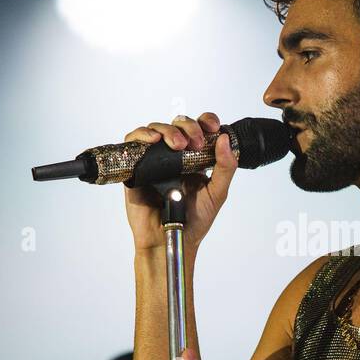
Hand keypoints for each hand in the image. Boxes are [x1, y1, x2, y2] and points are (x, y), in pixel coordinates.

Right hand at [122, 112, 238, 253]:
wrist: (169, 239)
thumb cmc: (193, 220)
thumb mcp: (217, 193)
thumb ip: (225, 168)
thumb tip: (224, 140)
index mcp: (195, 158)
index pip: (200, 129)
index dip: (205, 120)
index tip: (212, 126)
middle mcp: (174, 156)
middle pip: (178, 124)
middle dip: (188, 127)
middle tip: (193, 143)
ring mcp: (154, 160)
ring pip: (156, 129)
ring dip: (167, 130)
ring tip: (176, 146)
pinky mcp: (136, 166)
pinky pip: (133, 142)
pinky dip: (141, 135)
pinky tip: (152, 141)